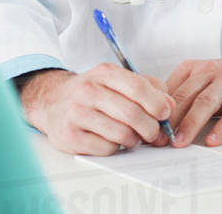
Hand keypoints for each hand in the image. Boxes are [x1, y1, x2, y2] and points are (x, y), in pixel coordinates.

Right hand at [19, 64, 174, 155]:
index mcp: (103, 73)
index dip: (157, 103)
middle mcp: (88, 90)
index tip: (165, 113)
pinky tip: (111, 140)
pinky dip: (115, 148)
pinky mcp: (70, 136)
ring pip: (121, 134)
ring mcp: (77, 114)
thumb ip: (147, 87)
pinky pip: (106, 149)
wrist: (52, 101)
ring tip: (132, 136)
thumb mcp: (116, 80)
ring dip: (133, 140)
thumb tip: (169, 104)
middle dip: (150, 128)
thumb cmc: (91, 92)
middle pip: (132, 114)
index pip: (138, 87)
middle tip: (154, 133)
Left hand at [166, 54, 221, 147]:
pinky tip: (213, 140)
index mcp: (194, 68)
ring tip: (180, 141)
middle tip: (159, 140)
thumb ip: (185, 98)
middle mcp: (210, 69)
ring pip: (206, 102)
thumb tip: (157, 123)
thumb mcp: (205, 85)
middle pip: (185, 96)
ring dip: (191, 123)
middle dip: (170, 120)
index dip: (157, 111)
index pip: (170, 90)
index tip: (148, 130)